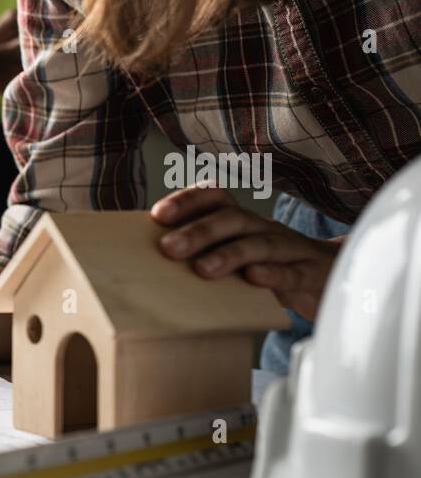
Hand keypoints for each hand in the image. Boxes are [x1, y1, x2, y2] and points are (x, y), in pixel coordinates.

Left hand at [151, 186, 343, 320]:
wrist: (332, 277)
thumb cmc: (270, 266)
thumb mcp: (236, 255)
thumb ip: (201, 254)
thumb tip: (145, 261)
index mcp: (242, 221)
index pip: (215, 198)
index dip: (187, 202)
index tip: (157, 215)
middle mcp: (264, 228)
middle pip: (232, 220)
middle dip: (198, 232)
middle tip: (167, 249)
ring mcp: (289, 249)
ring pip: (260, 244)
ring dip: (229, 255)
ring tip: (203, 270)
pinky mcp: (309, 275)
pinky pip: (292, 272)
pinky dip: (273, 274)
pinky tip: (253, 279)